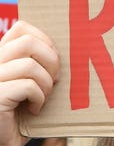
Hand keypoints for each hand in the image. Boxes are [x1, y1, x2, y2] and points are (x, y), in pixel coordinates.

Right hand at [0, 21, 58, 145]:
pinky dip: (39, 98)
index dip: (45, 39)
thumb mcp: (29, 85)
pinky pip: (26, 86)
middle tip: (54, 80)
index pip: (22, 28)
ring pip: (29, 64)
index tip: (54, 60)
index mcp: (0, 57)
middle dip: (51, 60)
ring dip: (45, 82)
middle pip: (28, 42)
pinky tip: (34, 110)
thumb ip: (39, 66)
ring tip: (43, 97)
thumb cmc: (19, 118)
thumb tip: (74, 49)